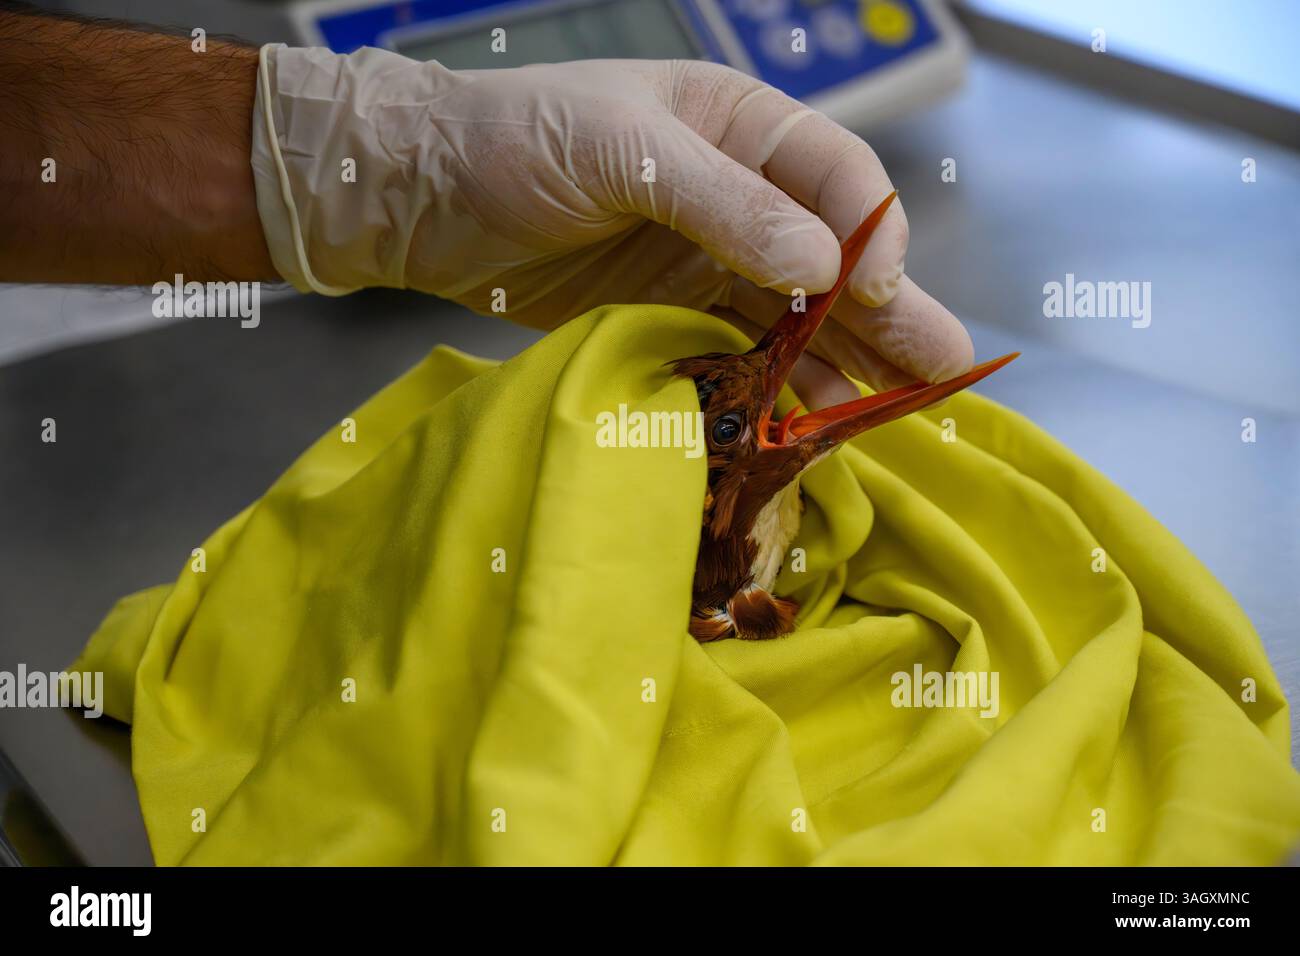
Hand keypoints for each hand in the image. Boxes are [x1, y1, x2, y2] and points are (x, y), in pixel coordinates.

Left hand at [251, 49, 972, 402]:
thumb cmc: (516, 139)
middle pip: (834, 255)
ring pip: (798, 313)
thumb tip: (823, 267)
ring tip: (901, 408)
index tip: (871, 289)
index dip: (869, 232)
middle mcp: (740, 195)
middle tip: (946, 369)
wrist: (423, 193)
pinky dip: (778, 385)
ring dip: (847, 360)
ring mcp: (708, 260)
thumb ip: (725, 205)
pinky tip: (812, 421)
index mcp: (740, 126)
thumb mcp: (623, 149)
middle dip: (889, 310)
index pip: (834, 176)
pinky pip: (743, 352)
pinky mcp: (673, 314)